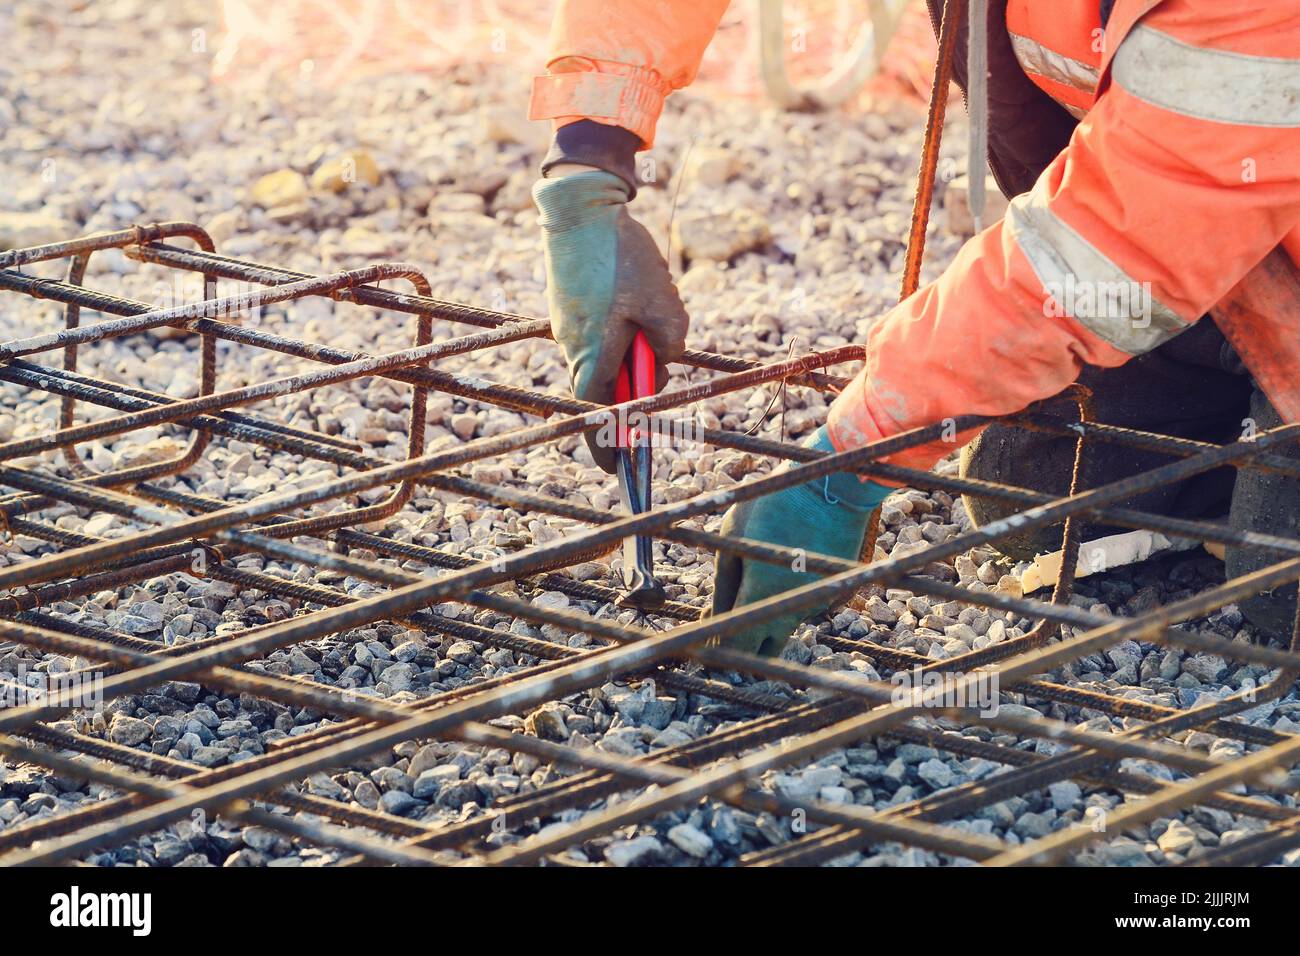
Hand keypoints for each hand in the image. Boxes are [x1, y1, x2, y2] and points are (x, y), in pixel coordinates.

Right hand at [533, 169, 688, 471]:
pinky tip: (632, 293)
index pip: (596, 413)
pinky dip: (619, 329)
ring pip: (604, 356)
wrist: (581, 206)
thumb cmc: (623, 256)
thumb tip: (661, 360)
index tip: (618, 467)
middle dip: (635, 382)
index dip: (607, 442)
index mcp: (592, 353)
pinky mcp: (568, 306)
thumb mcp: (666, 304)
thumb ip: (670, 344)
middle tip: (657, 358)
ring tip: (647, 306)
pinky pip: (597, 332)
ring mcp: (566, 325)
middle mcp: (572, 344)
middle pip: (605, 386)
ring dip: (631, 348)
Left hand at [710, 427, 891, 655]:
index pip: (736, 647)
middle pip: (765, 653)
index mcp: (762, 595)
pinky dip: (785, 598)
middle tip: (727, 617)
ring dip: (765, 617)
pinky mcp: (830, 591)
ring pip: (784, 627)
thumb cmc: (774, 504)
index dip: (717, 646)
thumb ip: (723, 584)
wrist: (834, 486)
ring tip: (751, 578)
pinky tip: (778, 567)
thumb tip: (713, 617)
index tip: (706, 628)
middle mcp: (792, 608)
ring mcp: (816, 602)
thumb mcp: (734, 538)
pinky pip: (800, 605)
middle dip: (743, 645)